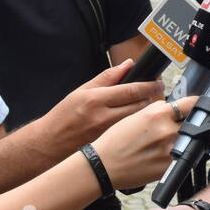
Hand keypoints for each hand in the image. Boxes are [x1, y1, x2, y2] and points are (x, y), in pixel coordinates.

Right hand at [38, 60, 165, 158]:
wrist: (50, 143)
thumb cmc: (64, 116)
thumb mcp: (82, 91)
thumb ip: (107, 77)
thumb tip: (128, 65)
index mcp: (96, 99)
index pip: (131, 90)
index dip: (149, 86)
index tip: (159, 83)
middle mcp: (103, 116)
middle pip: (139, 106)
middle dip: (153, 98)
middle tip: (159, 93)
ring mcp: (107, 133)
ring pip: (137, 120)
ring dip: (148, 112)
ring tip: (151, 105)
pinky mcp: (110, 145)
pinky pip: (130, 132)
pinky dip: (138, 125)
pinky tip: (140, 122)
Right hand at [91, 95, 198, 190]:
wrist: (103, 166)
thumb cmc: (114, 141)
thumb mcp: (135, 116)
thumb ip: (158, 110)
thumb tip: (173, 108)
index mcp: (158, 114)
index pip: (191, 103)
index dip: (195, 105)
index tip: (198, 106)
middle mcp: (167, 130)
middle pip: (193, 122)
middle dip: (188, 123)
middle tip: (178, 127)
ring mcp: (171, 150)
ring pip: (190, 140)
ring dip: (184, 140)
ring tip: (164, 144)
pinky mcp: (171, 166)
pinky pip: (183, 156)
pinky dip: (179, 155)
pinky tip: (162, 156)